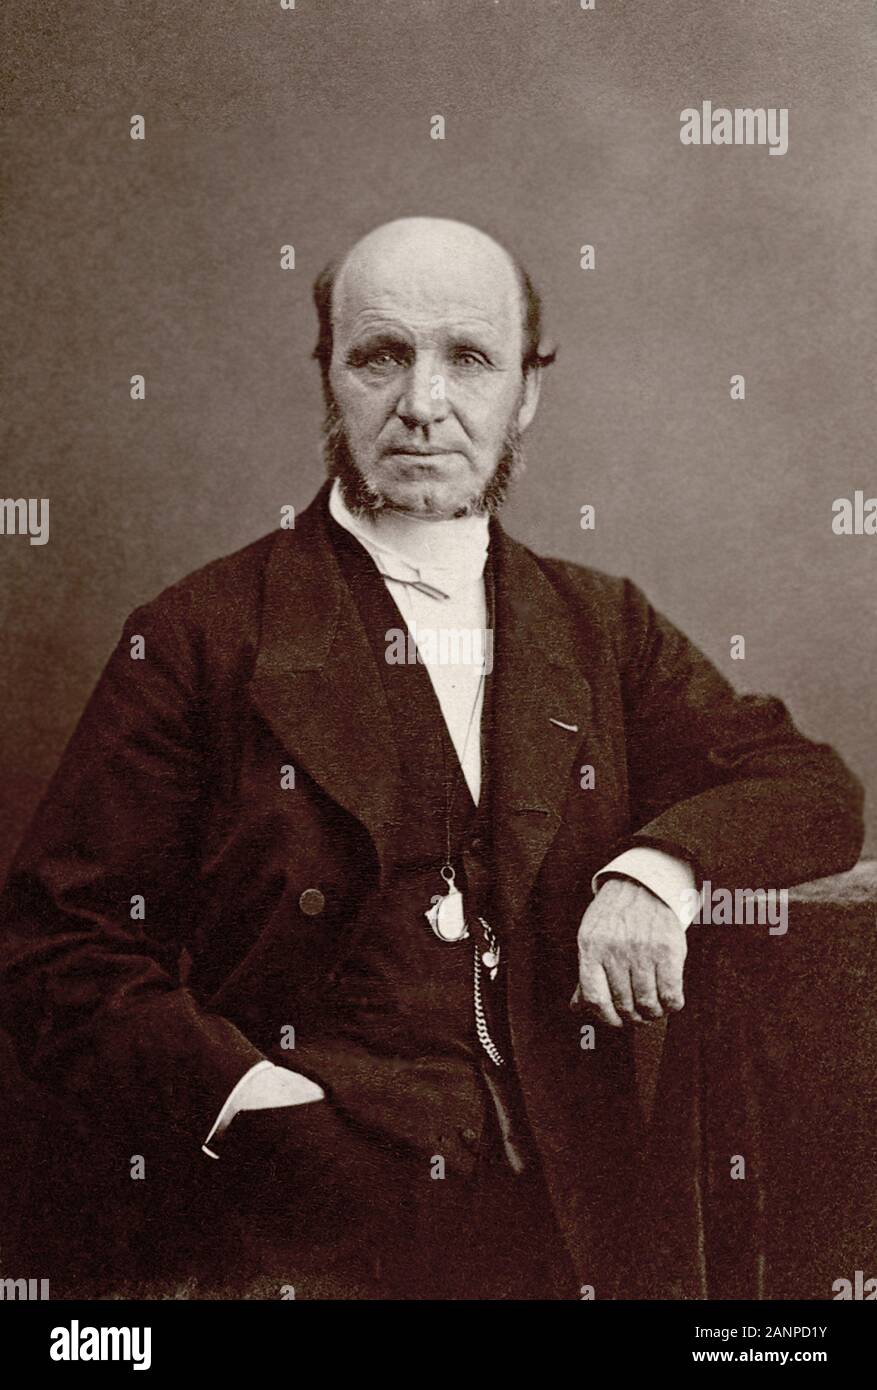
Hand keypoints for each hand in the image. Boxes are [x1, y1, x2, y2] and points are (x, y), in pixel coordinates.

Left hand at [571, 876, 686, 1026]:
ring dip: (653, 1014)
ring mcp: (642, 951)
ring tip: (654, 1009)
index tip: (615, 1021)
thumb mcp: (592, 938)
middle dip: (633, 1018)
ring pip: (648, 1004)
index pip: (594, 998)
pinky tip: (669, 1001)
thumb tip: (577, 1008)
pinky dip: (671, 1005)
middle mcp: (615, 950)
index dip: (605, 1018)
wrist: (643, 883)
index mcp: (591, 948)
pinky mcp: (668, 950)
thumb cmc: (614, 916)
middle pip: (624, 1005)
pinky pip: (671, 994)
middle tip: (639, 1015)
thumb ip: (586, 974)